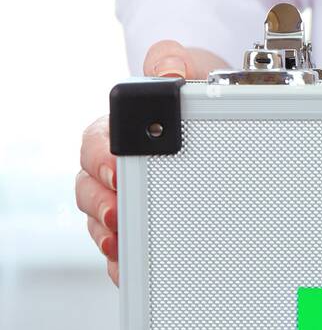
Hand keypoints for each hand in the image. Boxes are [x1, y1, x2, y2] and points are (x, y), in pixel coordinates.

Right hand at [76, 41, 225, 284]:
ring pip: (101, 222)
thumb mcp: (192, 67)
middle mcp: (117, 166)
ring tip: (120, 245)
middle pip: (89, 188)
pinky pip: (124, 251)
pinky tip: (130, 269)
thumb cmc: (199, 92)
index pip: (97, 143)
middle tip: (117, 213)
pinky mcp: (145, 228)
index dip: (101, 157)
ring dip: (108, 235)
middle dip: (100, 203)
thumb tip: (168, 70)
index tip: (116, 167)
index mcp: (120, 129)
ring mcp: (129, 199)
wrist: (224, 117)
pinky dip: (124, 262)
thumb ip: (174, 60)